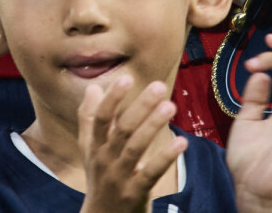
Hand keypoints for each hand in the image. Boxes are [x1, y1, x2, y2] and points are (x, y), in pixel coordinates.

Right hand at [77, 73, 185, 212]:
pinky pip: (151, 173)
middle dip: (141, 106)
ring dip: (153, 125)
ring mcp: (120, 178)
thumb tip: (92, 86)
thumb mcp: (90, 150)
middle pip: (122, 130)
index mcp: (95, 147)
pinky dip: (166, 157)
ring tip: (171, 106)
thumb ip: (89, 119)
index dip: (112, 98)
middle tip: (159, 86)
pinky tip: (182, 142)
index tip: (126, 77)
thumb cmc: (99, 178)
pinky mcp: (135, 194)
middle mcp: (105, 160)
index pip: (101, 118)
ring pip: (136, 148)